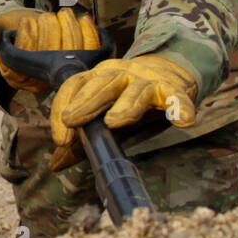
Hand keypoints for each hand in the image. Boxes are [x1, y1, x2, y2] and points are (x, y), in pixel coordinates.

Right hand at [0, 7, 100, 93]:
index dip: (31, 28)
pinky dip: (90, 27)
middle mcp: (43, 81)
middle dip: (50, 22)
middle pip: (58, 45)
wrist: (33, 32)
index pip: (33, 49)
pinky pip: (96, 46)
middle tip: (44, 17)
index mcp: (19, 75)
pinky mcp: (84, 66)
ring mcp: (65, 76)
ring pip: (77, 42)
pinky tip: (82, 21)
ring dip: (68, 21)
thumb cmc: (13, 29)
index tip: (26, 21)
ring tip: (59, 17)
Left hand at [48, 54, 197, 170]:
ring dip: (126, 105)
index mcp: (99, 77)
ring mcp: (148, 79)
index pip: (74, 86)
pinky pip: (176, 98)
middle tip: (71, 120)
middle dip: (86, 103)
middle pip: (102, 85)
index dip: (62, 108)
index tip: (59, 139)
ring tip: (114, 121)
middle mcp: (121, 73)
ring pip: (136, 90)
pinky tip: (182, 121)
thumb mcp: (103, 114)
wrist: (170, 73)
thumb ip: (80, 140)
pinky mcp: (173, 88)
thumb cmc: (129, 98)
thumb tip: (54, 164)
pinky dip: (180, 107)